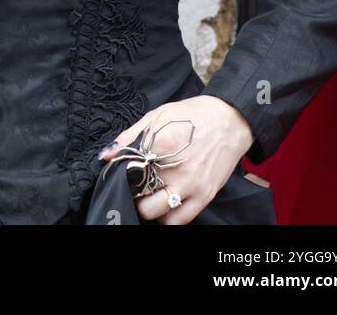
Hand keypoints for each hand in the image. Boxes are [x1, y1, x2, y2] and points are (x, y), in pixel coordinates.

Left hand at [97, 96, 254, 224]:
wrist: (229, 120)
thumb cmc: (192, 115)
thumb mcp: (158, 115)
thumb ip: (130, 136)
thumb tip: (107, 155)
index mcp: (160, 145)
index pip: (129, 172)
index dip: (122, 175)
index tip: (124, 173)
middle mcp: (175, 170)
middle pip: (142, 201)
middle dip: (135, 197)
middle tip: (136, 188)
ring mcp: (191, 186)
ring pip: (160, 216)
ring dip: (151, 210)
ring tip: (151, 198)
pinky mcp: (204, 196)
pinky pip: (181, 220)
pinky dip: (170, 218)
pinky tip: (166, 205)